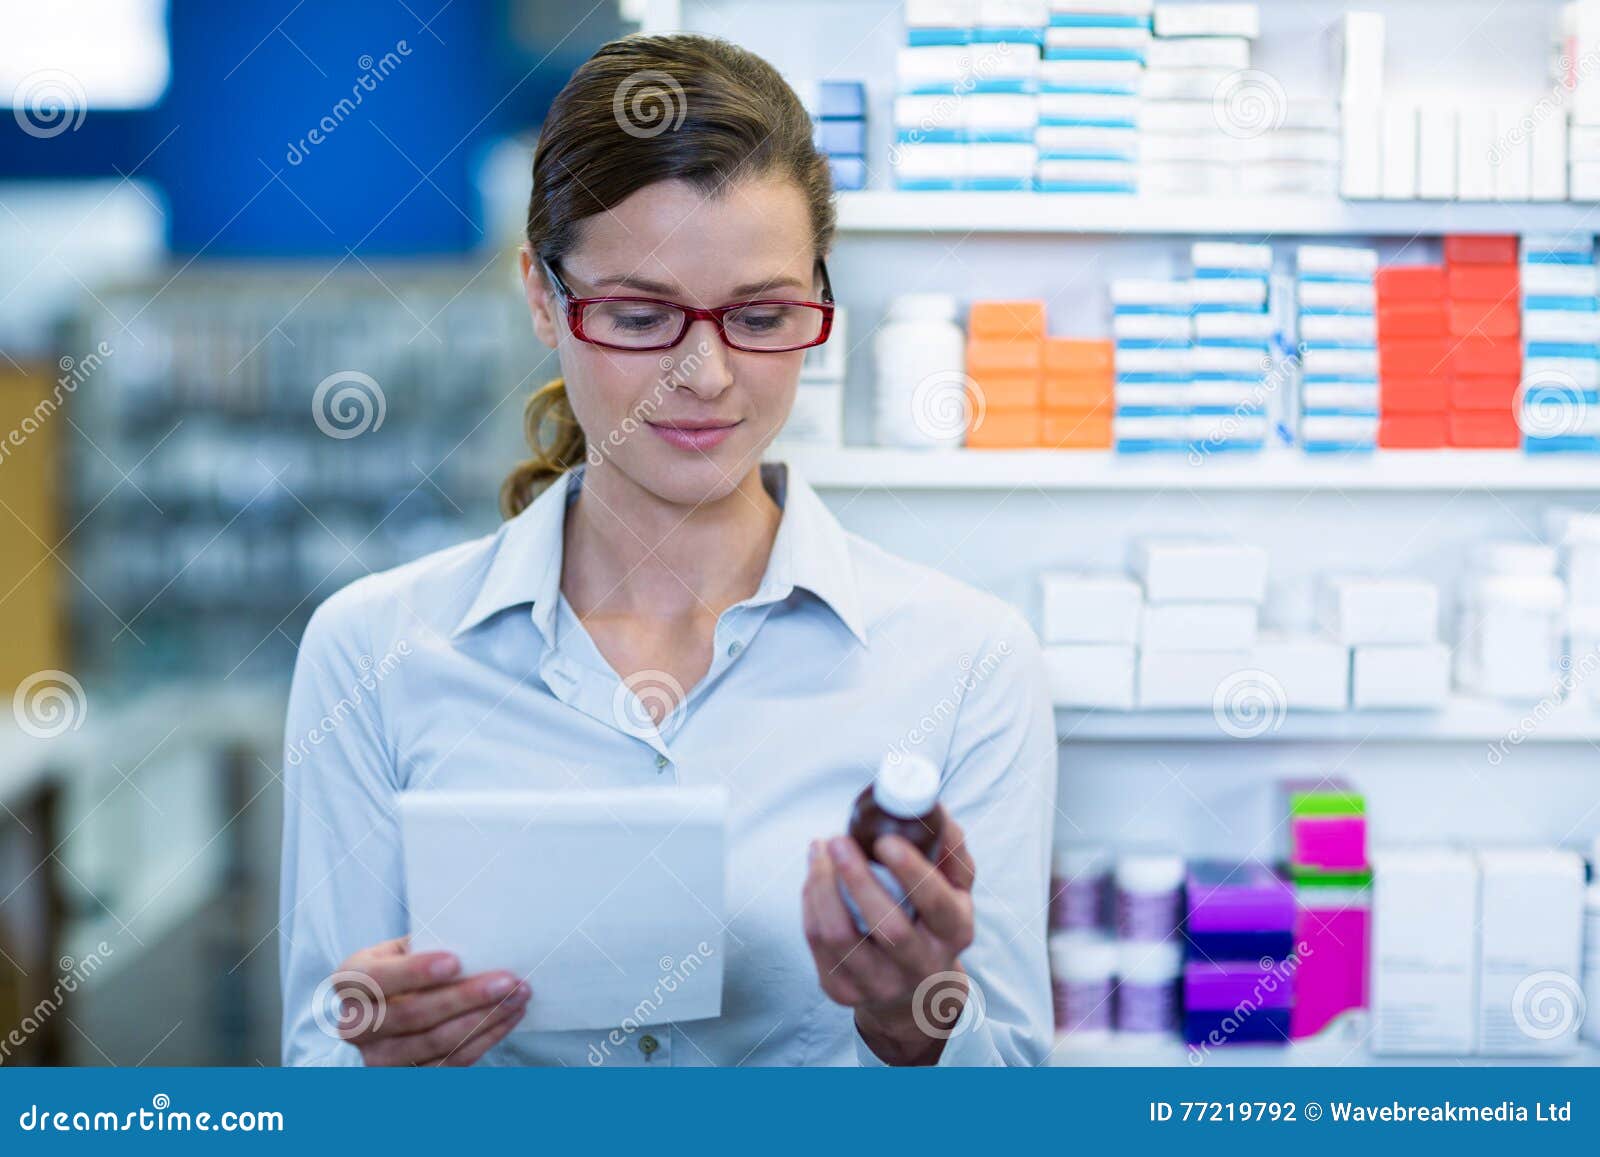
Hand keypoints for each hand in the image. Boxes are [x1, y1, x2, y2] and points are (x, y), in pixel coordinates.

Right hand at [330, 937, 529, 1065]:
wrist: (383, 1010)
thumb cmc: (401, 969)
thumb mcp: (400, 949)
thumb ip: (426, 942)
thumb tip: (476, 935)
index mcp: (350, 981)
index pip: (379, 978)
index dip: (415, 972)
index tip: (455, 961)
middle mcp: (355, 1025)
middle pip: (413, 1015)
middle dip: (466, 997)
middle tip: (508, 981)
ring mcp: (378, 1058)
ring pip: (436, 1043)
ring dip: (484, 1020)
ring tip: (518, 997)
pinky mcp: (404, 1079)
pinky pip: (450, 1064)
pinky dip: (484, 1039)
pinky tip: (507, 1018)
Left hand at [800, 812, 977, 1065]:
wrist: (914, 988)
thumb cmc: (932, 921)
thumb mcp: (954, 887)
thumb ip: (950, 848)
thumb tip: (933, 810)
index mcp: (954, 933)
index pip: (936, 904)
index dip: (911, 872)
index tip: (885, 839)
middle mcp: (920, 966)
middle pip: (888, 927)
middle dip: (858, 879)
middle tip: (838, 839)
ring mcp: (878, 983)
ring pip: (840, 935)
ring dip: (823, 885)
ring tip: (820, 850)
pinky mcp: (842, 989)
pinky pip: (817, 940)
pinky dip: (811, 900)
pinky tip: (815, 874)